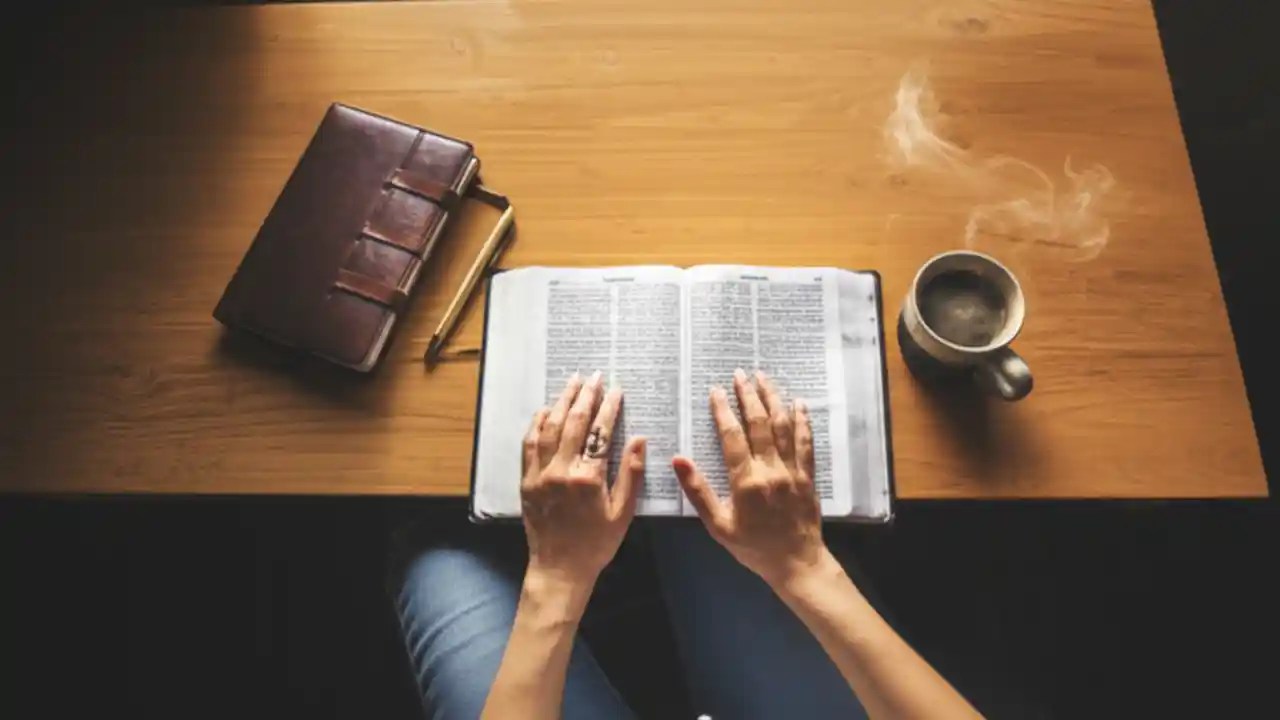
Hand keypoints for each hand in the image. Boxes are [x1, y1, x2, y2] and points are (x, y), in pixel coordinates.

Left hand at [521, 372, 645, 589]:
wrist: (559, 568)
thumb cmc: (597, 543)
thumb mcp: (623, 512)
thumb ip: (631, 474)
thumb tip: (639, 439)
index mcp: (589, 479)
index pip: (600, 432)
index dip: (609, 408)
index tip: (616, 390)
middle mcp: (561, 471)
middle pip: (573, 423)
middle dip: (585, 396)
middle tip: (594, 376)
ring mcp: (540, 474)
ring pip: (549, 428)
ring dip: (561, 402)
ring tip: (572, 383)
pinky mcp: (526, 480)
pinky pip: (529, 444)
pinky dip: (537, 423)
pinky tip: (545, 409)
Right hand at [674, 369, 827, 586]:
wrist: (796, 562)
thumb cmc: (753, 547)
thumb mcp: (718, 525)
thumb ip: (698, 491)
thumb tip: (678, 459)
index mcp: (746, 481)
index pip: (732, 436)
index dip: (723, 410)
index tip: (716, 390)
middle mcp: (770, 470)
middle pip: (759, 423)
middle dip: (749, 395)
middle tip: (740, 374)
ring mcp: (792, 471)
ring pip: (784, 426)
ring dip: (774, 399)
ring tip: (764, 378)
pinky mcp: (808, 475)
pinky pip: (806, 442)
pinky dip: (802, 420)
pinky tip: (799, 403)